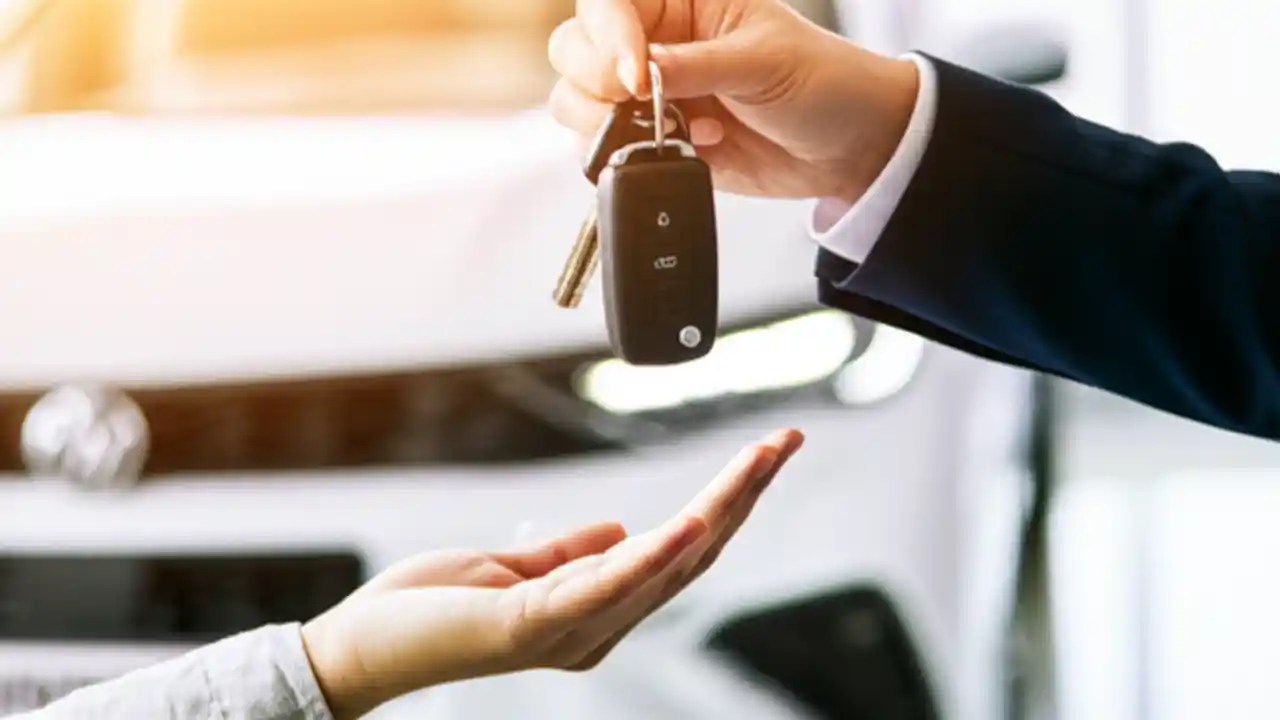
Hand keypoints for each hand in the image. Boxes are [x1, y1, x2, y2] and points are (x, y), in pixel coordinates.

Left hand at [301, 429, 803, 718]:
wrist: (364, 648)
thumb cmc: (432, 607)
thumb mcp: (516, 567)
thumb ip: (570, 550)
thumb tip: (617, 526)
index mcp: (599, 607)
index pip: (681, 551)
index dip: (727, 504)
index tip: (763, 454)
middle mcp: (600, 625)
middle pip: (691, 556)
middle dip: (743, 496)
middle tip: (786, 442)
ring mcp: (572, 630)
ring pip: (665, 565)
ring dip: (718, 509)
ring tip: (758, 461)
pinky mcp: (534, 625)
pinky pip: (605, 587)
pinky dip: (652, 555)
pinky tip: (690, 521)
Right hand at [548, 0, 918, 202]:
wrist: (850, 147)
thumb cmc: (822, 83)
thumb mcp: (762, 63)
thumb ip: (693, 67)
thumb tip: (637, 73)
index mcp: (682, 1)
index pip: (608, 2)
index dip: (608, 35)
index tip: (636, 74)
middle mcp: (655, 41)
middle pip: (574, 49)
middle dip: (597, 82)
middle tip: (643, 102)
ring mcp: (648, 93)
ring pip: (575, 100)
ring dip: (607, 122)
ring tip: (675, 129)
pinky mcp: (652, 139)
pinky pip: (602, 146)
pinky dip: (627, 154)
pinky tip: (688, 147)